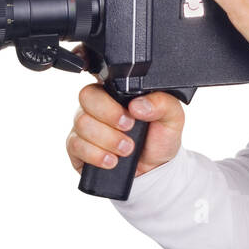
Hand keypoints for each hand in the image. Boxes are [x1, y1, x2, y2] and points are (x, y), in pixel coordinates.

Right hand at [64, 45, 183, 176]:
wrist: (155, 169)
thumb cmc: (159, 138)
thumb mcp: (172, 118)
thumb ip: (163, 103)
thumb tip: (138, 105)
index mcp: (117, 92)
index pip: (101, 79)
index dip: (109, 95)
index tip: (130, 111)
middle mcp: (97, 106)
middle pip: (86, 97)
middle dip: (109, 116)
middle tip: (129, 128)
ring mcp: (85, 126)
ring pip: (82, 123)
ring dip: (107, 139)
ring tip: (126, 149)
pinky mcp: (77, 147)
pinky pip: (76, 145)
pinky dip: (96, 155)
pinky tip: (111, 160)